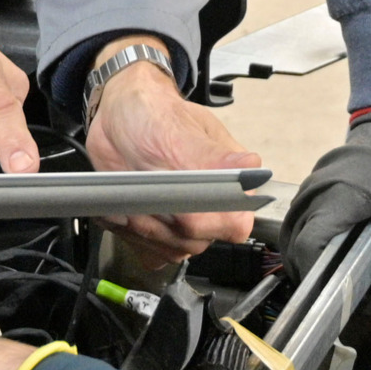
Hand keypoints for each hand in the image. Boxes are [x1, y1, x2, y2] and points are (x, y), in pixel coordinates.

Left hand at [83, 41, 259, 265]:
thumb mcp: (181, 129)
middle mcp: (211, 208)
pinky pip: (149, 253)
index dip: (205, 221)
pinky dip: (129, 236)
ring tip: (128, 196)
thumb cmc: (155, 117)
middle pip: (196, 240)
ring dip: (142, 229)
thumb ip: (212, 155)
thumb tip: (251, 165)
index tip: (176, 203)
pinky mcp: (157, 232)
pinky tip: (120, 210)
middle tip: (142, 191)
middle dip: (163, 222)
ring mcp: (183, 223)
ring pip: (170, 250)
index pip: (233, 225)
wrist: (120, 118)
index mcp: (230, 183)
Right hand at [284, 112, 370, 302]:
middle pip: (293, 243)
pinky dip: (307, 242)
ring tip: (328, 281)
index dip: (314, 276)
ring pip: (292, 233)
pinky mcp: (312, 187)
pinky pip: (299, 220)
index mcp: (335, 197)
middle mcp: (313, 192)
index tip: (329, 298)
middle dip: (307, 274)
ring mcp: (308, 187)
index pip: (307, 245)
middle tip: (331, 297)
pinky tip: (328, 256)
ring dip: (304, 259)